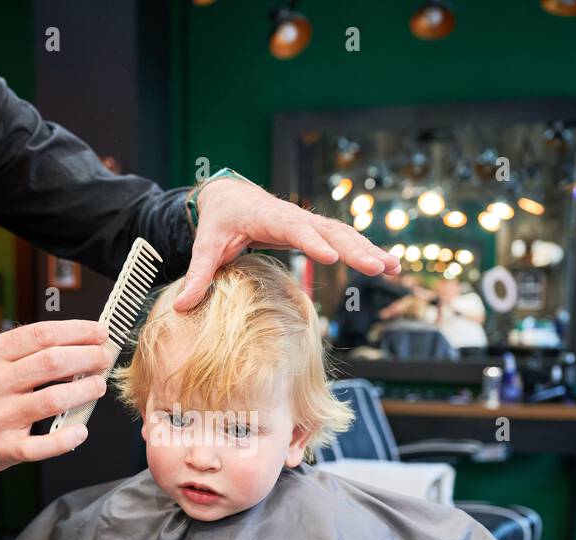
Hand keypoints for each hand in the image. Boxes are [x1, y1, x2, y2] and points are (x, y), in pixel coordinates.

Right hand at [0, 320, 114, 480]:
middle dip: (87, 357)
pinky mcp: (4, 448)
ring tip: (97, 386)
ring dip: (85, 391)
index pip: (40, 335)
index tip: (99, 332)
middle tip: (103, 358)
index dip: (77, 331)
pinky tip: (81, 429)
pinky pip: (42, 445)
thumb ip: (23, 352)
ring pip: (52, 400)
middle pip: (51, 363)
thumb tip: (75, 342)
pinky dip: (67, 438)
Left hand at [172, 177, 401, 311]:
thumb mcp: (205, 246)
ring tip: (393, 268)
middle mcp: (295, 217)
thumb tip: (182, 307)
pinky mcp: (316, 231)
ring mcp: (309, 223)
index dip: (312, 242)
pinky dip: (367, 250)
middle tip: (377, 268)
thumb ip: (198, 275)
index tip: (330, 257)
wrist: (228, 195)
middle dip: (354, 249)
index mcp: (268, 217)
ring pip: (344, 234)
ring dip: (368, 250)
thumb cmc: (217, 221)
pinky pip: (345, 239)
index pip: (294, 229)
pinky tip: (390, 265)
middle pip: (329, 231)